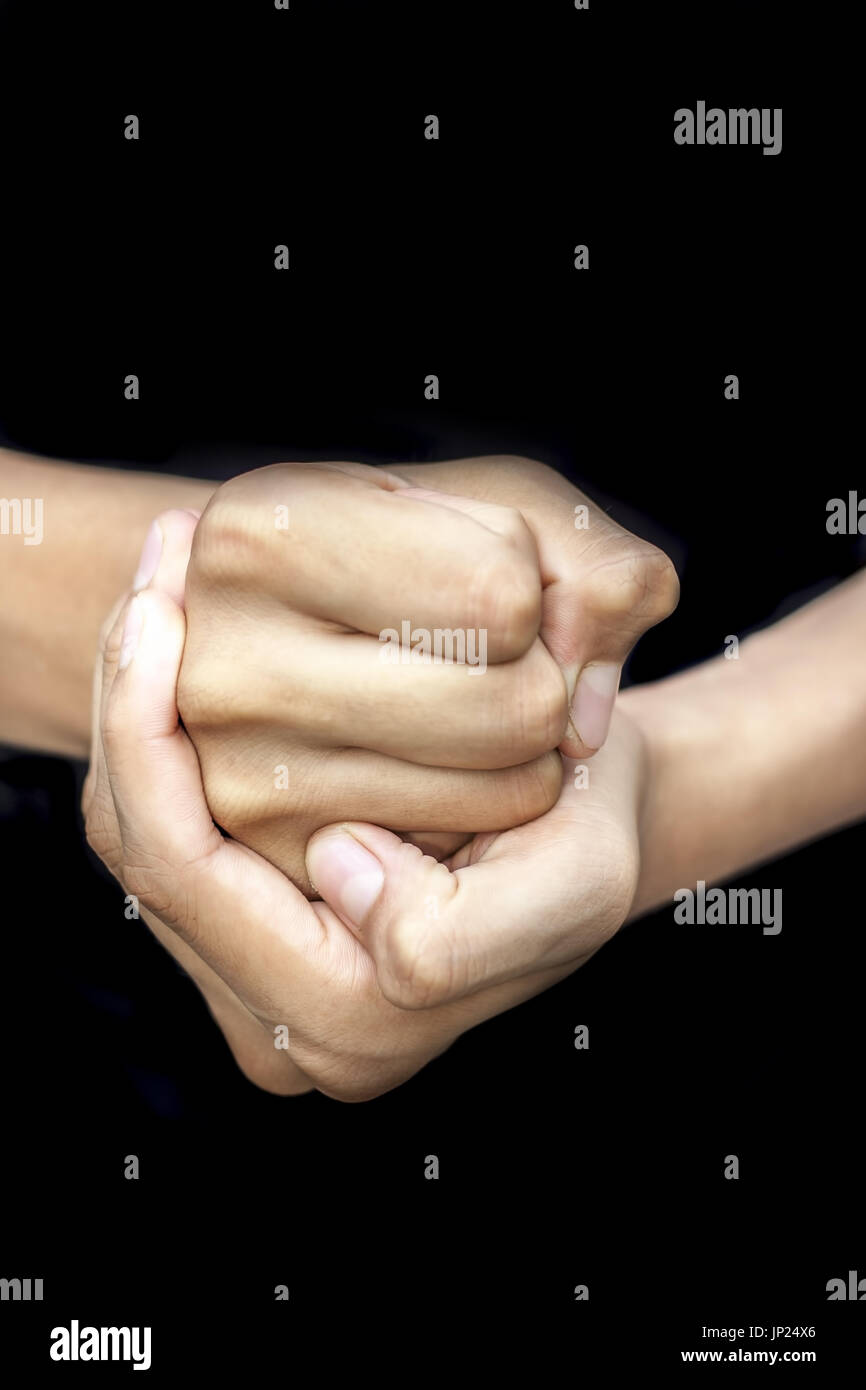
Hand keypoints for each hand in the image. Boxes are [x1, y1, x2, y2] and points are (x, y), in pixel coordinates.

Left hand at [82, 524, 649, 1097]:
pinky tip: (173, 641)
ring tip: (150, 587)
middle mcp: (282, 1021)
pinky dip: (160, 727)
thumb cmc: (588, 833)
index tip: (157, 606)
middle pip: (139, 847)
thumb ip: (460, 931)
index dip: (143, 735)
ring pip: (139, 828)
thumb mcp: (578, 884)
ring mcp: (258, 975)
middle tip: (145, 572)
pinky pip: (169, 817)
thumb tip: (333, 869)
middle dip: (124, 700)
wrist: (587, 819)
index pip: (179, 872)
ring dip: (133, 705)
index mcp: (347, 1023)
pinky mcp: (254, 921)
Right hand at [176, 456, 677, 896]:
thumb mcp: (516, 508)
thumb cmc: (428, 554)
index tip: (472, 571)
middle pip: (511, 704)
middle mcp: (225, 660)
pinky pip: (469, 842)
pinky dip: (493, 800)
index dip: (529, 585)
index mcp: (259, 534)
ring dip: (528, 743)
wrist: (332, 631)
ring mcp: (239, 773)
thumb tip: (584, 721)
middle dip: (542, 674)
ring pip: (500, 781)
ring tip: (465, 695)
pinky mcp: (282, 853)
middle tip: (488, 649)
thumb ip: (602, 569)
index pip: (500, 593)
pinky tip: (444, 757)